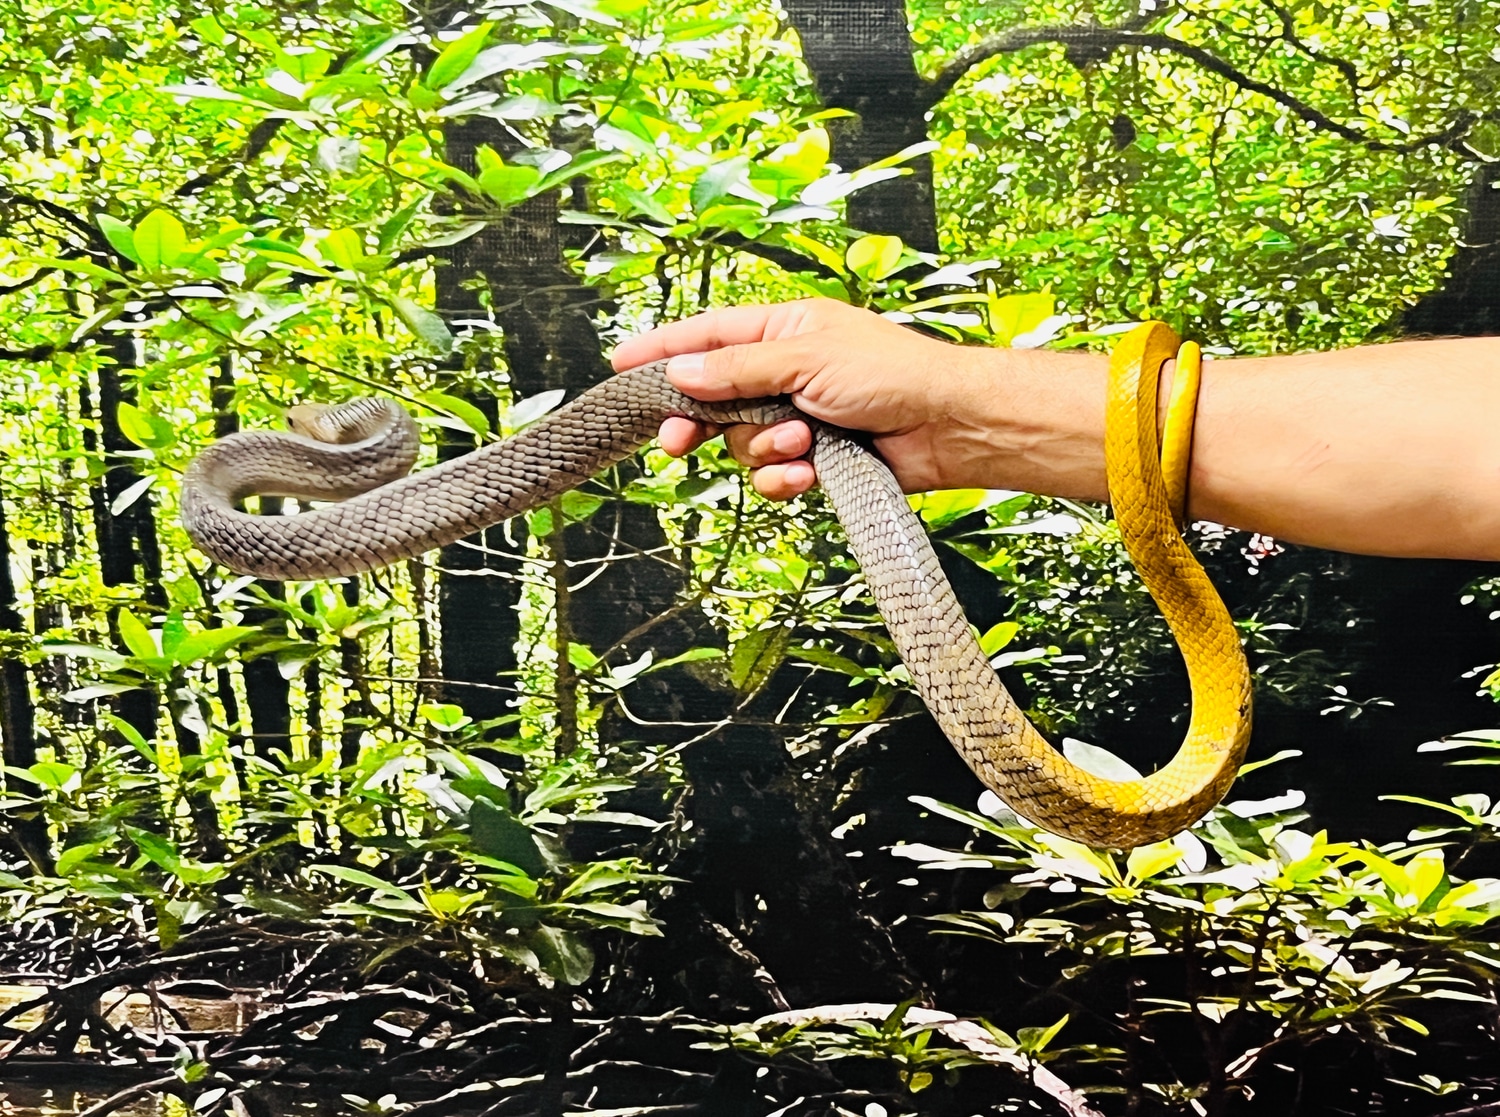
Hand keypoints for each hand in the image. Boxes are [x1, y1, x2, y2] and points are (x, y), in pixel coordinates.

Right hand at [610, 299, 988, 498]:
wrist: (947, 428)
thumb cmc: (893, 374)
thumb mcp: (806, 358)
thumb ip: (737, 368)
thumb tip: (680, 372)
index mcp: (783, 331)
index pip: (707, 336)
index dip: (663, 351)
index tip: (620, 366)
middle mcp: (785, 373)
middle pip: (713, 399)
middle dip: (699, 422)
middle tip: (678, 442)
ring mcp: (798, 419)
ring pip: (741, 445)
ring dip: (764, 450)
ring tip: (802, 444)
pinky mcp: (815, 461)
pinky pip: (772, 476)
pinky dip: (785, 479)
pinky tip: (810, 474)